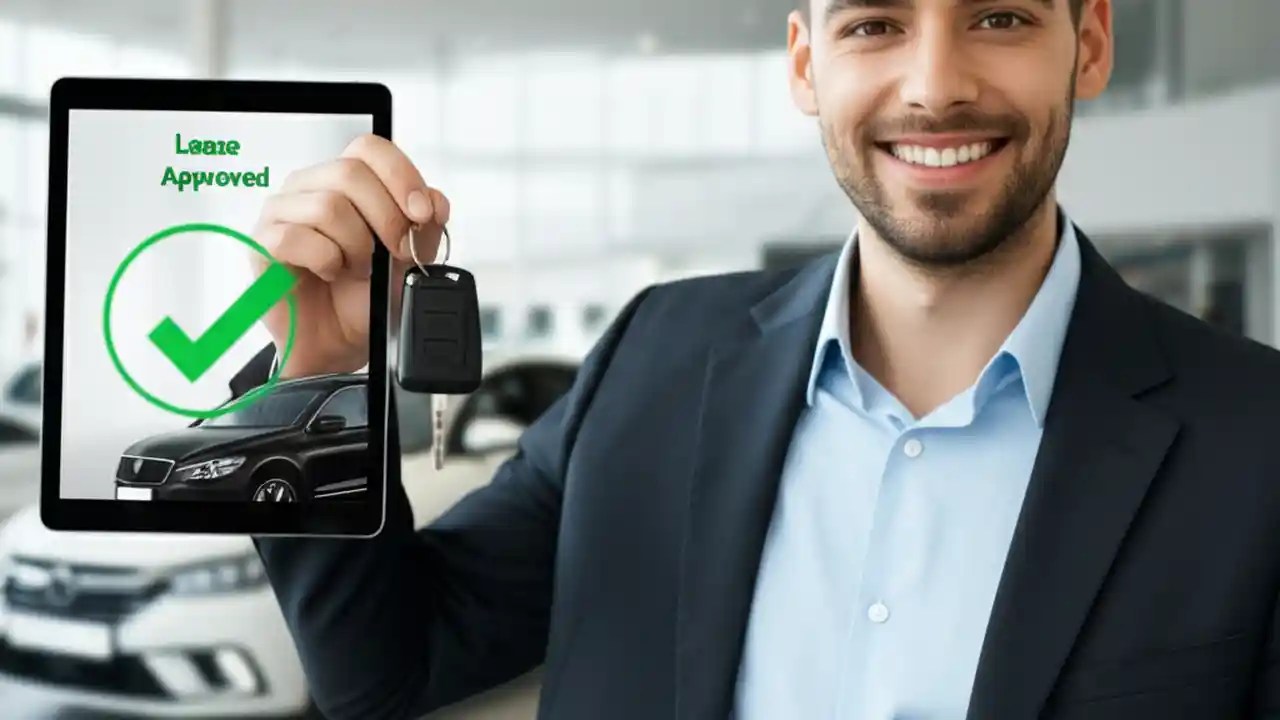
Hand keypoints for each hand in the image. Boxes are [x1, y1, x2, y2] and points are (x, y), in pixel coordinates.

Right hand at [249, 133, 450, 376]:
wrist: (344, 339)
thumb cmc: (370, 294)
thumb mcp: (412, 257)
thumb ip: (427, 225)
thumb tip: (434, 201)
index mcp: (346, 179)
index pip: (370, 148)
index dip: (401, 176)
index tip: (421, 213)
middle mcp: (311, 185)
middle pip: (349, 173)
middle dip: (385, 218)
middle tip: (394, 252)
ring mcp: (282, 210)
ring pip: (327, 206)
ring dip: (355, 246)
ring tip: (356, 268)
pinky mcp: (263, 241)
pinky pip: (295, 237)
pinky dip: (325, 261)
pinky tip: (330, 273)